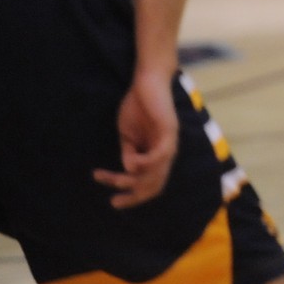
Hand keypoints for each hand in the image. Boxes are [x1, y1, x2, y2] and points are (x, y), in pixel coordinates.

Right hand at [92, 68, 178, 208]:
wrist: (147, 81)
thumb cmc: (138, 106)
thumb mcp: (128, 135)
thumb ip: (129, 153)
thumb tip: (127, 171)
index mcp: (157, 154)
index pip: (151, 184)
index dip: (134, 197)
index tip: (114, 201)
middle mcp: (167, 152)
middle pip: (156, 186)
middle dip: (134, 197)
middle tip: (114, 202)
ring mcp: (169, 143)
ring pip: (156, 174)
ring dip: (132, 180)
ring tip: (114, 178)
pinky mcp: (169, 131)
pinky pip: (159, 155)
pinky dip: (144, 164)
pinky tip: (130, 163)